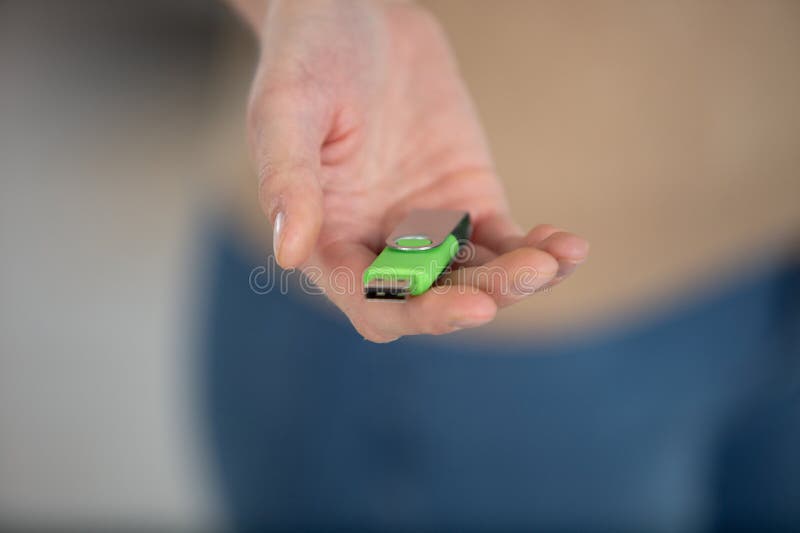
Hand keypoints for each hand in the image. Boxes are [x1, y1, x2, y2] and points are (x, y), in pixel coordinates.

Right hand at [244, 0, 588, 341]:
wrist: (356, 15)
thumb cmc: (307, 58)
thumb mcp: (286, 110)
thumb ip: (287, 179)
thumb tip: (288, 253)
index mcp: (328, 240)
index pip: (373, 301)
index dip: (419, 315)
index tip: (473, 307)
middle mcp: (378, 244)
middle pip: (435, 297)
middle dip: (485, 294)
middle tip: (529, 274)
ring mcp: (427, 225)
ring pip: (477, 275)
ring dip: (520, 278)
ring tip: (559, 256)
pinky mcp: (468, 198)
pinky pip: (504, 240)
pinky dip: (536, 250)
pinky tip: (567, 246)